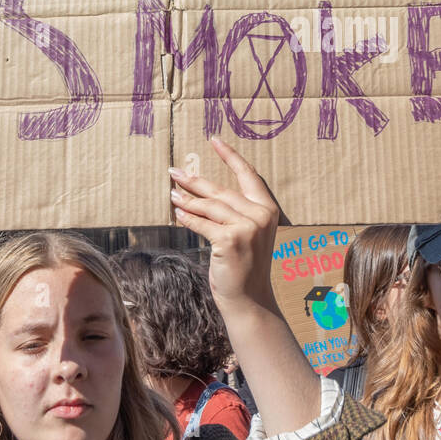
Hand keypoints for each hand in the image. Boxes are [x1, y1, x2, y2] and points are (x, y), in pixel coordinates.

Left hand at [168, 137, 281, 310]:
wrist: (249, 299)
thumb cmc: (244, 266)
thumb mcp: (245, 235)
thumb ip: (231, 213)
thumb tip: (198, 194)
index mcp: (268, 210)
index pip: (248, 175)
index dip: (230, 156)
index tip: (213, 140)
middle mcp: (260, 215)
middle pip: (221, 190)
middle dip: (195, 180)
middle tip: (174, 171)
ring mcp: (247, 227)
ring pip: (210, 206)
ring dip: (187, 199)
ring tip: (172, 193)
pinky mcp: (230, 240)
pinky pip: (202, 223)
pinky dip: (187, 218)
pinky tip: (178, 214)